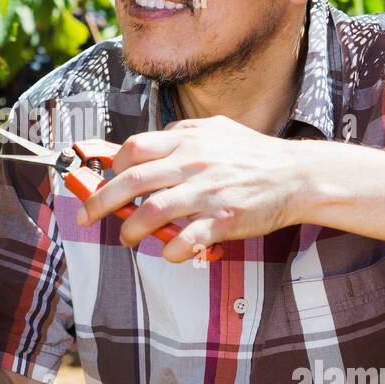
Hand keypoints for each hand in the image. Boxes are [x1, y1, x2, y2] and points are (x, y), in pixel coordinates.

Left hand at [74, 115, 306, 261]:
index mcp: (188, 140)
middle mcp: (193, 163)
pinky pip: (186, 240)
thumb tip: (143, 148)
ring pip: (151, 213)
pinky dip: (171, 251)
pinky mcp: (224, 218)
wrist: (298, 175)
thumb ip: (180, 136)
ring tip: (128, 238)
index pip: (134, 149)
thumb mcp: (216, 131)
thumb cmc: (254, 155)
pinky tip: (171, 252)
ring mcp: (207, 192)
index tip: (106, 182)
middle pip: (131, 182)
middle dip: (99, 202)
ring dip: (131, 230)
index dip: (112, 169)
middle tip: (86, 217)